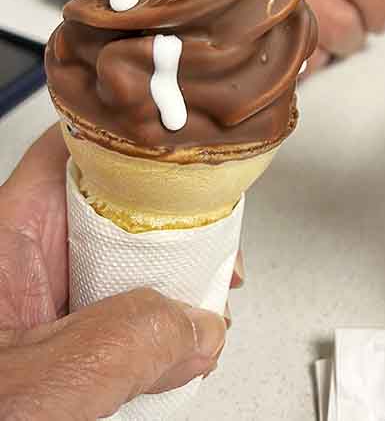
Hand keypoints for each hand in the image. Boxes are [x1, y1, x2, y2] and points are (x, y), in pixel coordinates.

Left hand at [0, 125, 237, 419]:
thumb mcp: (38, 390)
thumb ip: (125, 345)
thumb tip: (199, 326)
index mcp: (4, 240)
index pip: (74, 150)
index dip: (135, 139)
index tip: (190, 147)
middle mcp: (18, 261)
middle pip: (111, 206)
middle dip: (173, 224)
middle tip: (217, 249)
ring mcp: (35, 304)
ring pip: (118, 263)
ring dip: (168, 282)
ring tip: (208, 305)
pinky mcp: (49, 345)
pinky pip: (113, 314)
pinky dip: (152, 327)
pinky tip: (177, 346)